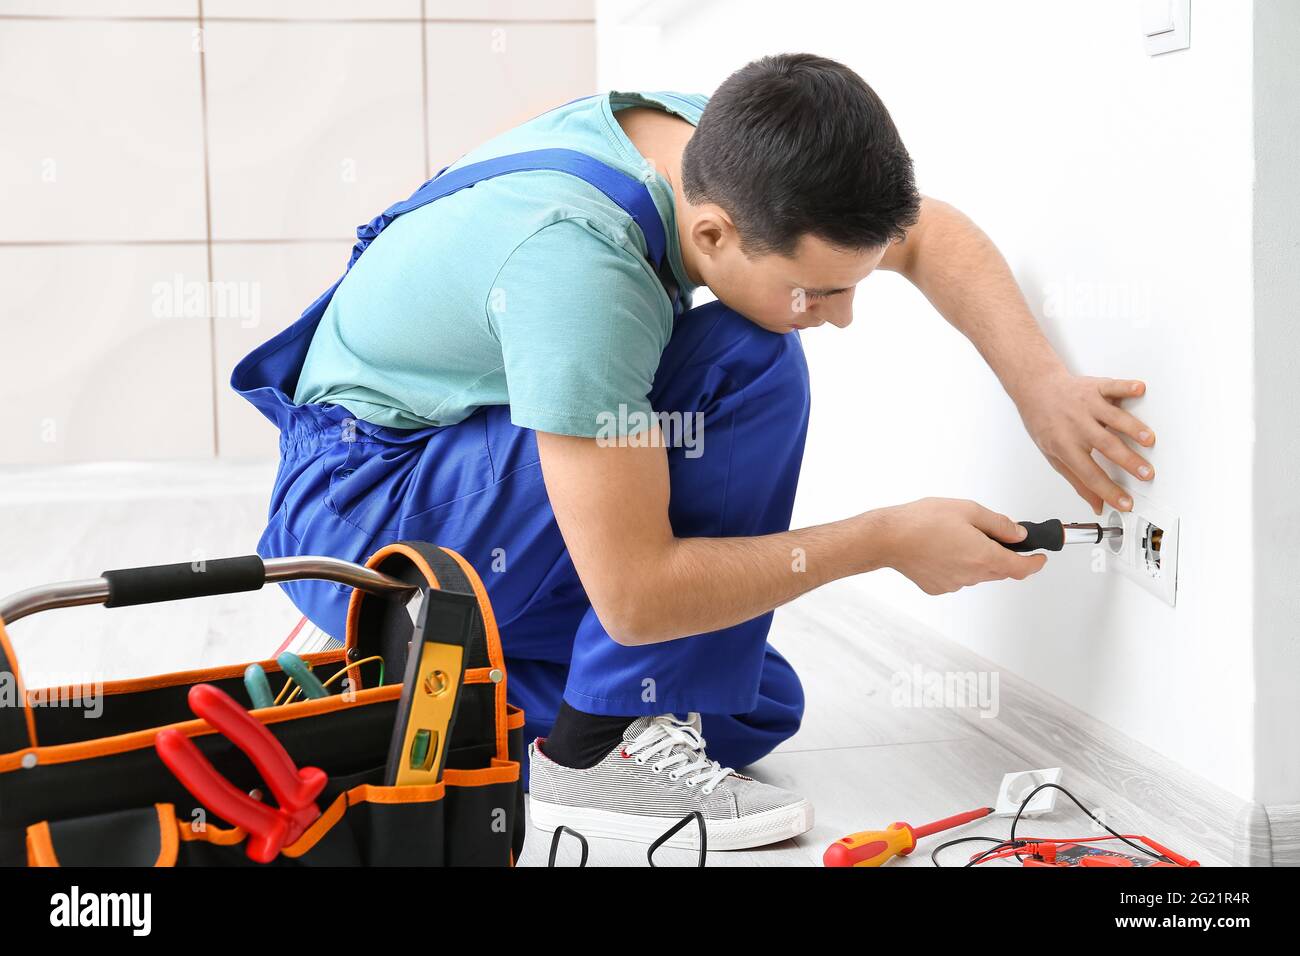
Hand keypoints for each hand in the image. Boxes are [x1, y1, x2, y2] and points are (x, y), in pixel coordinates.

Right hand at [879, 498, 1046, 594]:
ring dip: (977, 559)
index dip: (1034, 564)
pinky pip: (957, 577)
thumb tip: (1018, 533)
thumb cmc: (922, 521)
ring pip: (977, 574)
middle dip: (1003, 556)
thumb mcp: (968, 510)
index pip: (1021, 568)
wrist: (888, 538)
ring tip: (956, 537)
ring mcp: (954, 584)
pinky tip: (941, 549)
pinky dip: (956, 565)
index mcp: (984, 556)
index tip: (1040, 558)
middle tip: (993, 537)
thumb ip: (998, 524)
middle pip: (1000, 571)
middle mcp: (972, 575)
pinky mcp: (938, 587)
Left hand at [1014, 370, 1154, 513]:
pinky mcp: (1094, 387)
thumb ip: (1077, 481)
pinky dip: (1127, 387)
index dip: (1108, 491)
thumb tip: (1097, 505)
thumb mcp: (1053, 455)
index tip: (1126, 502)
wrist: (1035, 389)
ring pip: (1113, 417)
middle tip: (1147, 474)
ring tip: (1149, 440)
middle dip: (1129, 461)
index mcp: (1064, 446)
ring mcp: (1086, 405)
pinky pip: (1112, 387)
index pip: (1089, 474)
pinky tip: (1140, 389)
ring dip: (1133, 428)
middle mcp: (1076, 425)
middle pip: (1106, 445)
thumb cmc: (1045, 423)